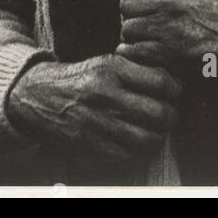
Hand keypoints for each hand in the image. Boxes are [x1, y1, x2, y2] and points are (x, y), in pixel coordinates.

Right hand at [6, 54, 180, 168]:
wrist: (41, 95)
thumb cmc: (82, 77)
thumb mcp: (107, 61)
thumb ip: (137, 69)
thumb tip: (172, 83)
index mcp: (113, 68)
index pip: (161, 82)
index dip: (176, 90)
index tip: (175, 94)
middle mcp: (106, 94)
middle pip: (158, 113)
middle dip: (170, 117)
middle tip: (169, 116)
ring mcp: (98, 121)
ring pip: (146, 138)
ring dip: (157, 138)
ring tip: (156, 132)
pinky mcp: (90, 143)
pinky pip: (127, 155)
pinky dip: (139, 152)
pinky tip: (139, 144)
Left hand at [118, 0, 217, 72]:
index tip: (133, 2)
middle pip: (126, 7)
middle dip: (130, 15)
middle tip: (138, 22)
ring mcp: (169, 26)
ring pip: (129, 29)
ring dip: (134, 35)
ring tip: (144, 38)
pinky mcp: (172, 51)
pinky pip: (138, 51)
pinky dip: (137, 53)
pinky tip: (145, 52)